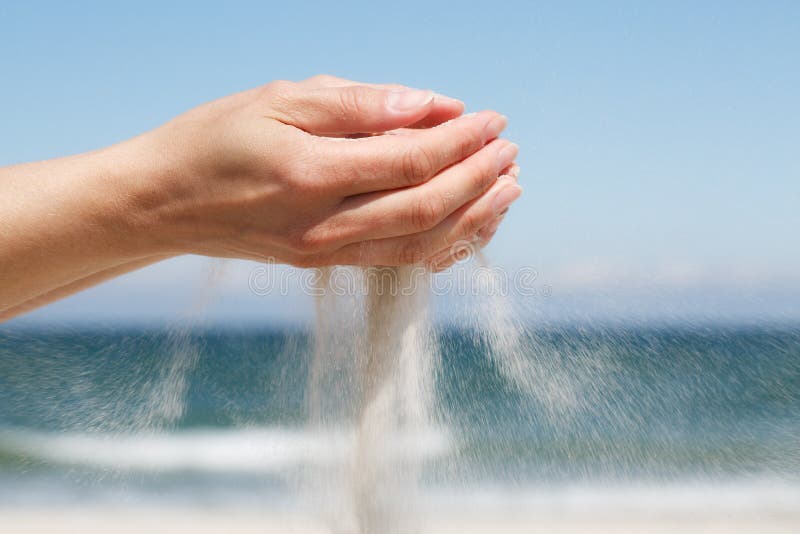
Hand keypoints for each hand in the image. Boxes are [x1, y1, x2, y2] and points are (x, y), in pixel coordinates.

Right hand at [122, 75, 520, 266]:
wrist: (163, 203)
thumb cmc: (215, 139)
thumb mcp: (279, 99)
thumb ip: (359, 103)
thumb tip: (431, 104)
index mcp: (310, 174)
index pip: (411, 161)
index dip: (462, 140)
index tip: (492, 118)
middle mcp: (323, 224)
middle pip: (427, 207)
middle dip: (479, 179)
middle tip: (511, 151)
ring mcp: (325, 252)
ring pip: (421, 243)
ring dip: (473, 217)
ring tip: (510, 189)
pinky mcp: (325, 264)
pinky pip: (399, 260)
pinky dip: (443, 244)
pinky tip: (469, 225)